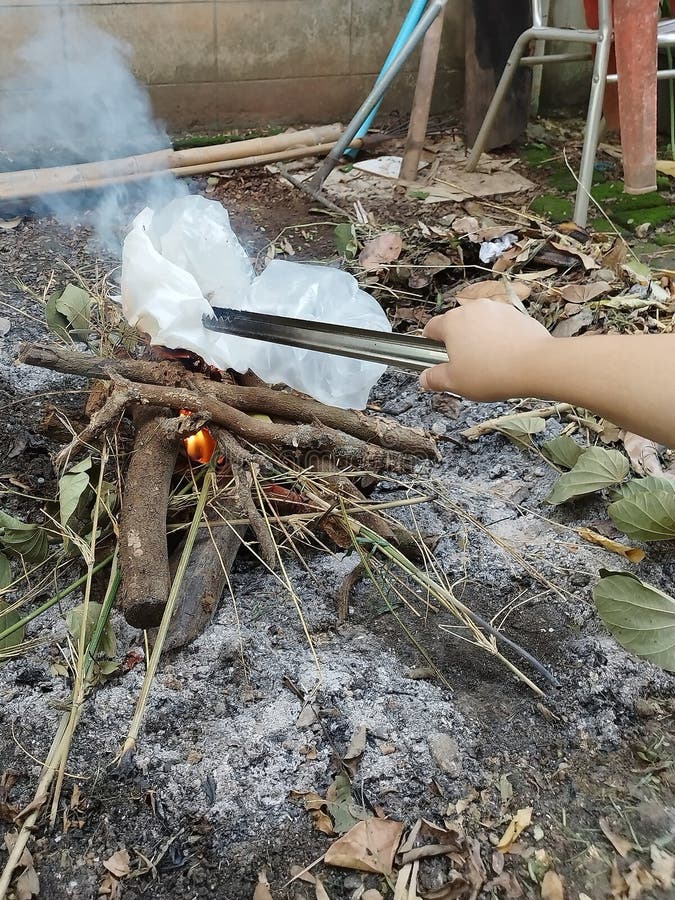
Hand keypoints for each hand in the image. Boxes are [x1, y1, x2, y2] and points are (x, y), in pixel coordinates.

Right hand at [419, 300, 552, 400]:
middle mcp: (473, 309)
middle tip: (465, 366)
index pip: (431, 327)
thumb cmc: (491, 373)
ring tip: (489, 363)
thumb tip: (424, 378)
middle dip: (459, 342)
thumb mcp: (455, 383)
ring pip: (481, 324)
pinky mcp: (517, 314)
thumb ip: (435, 378)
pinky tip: (507, 357)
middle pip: (458, 324)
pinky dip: (500, 337)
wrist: (535, 365)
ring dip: (480, 338)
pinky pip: (502, 325)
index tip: (436, 356)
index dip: (430, 343)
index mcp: (452, 322)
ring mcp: (497, 309)